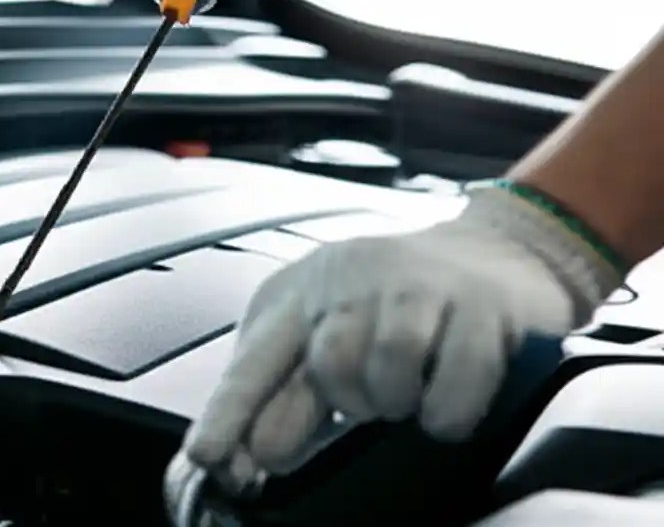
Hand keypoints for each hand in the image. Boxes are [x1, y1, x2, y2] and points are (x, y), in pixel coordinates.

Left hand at [181, 185, 621, 489]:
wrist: (495, 247)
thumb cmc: (394, 300)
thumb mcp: (326, 329)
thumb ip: (287, 388)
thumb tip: (251, 457)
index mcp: (304, 293)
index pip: (258, 359)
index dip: (232, 410)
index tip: (210, 456)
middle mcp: (355, 279)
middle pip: (331, 365)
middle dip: (351, 401)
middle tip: (368, 404)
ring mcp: (421, 287)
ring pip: (391, 365)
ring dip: (399, 400)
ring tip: (408, 395)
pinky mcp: (483, 306)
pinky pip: (457, 379)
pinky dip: (448, 410)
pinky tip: (444, 401)